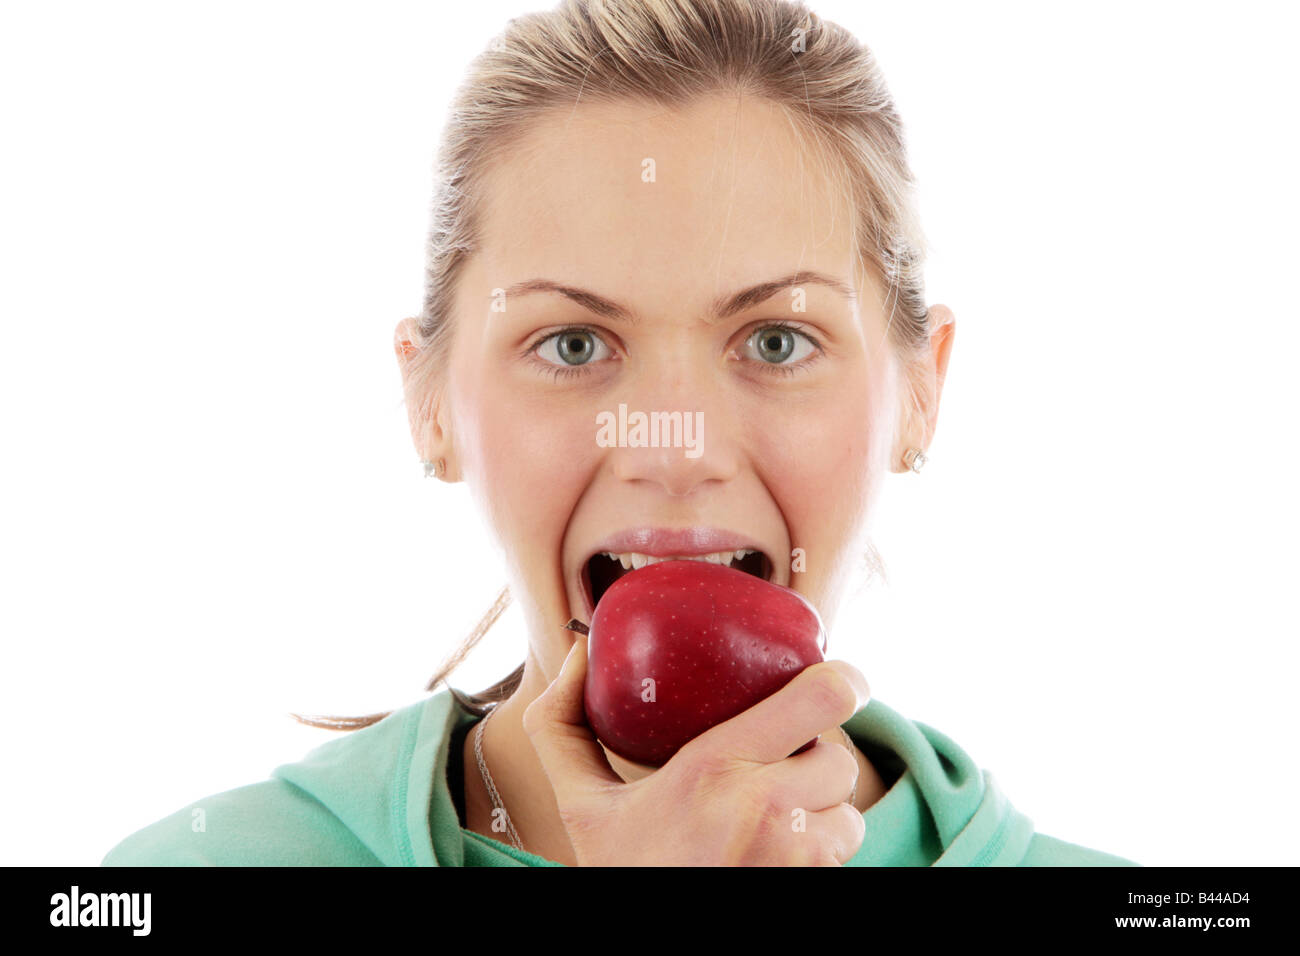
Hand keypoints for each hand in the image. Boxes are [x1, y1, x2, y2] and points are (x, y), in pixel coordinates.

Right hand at [523, 635, 869, 865]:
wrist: (641, 947)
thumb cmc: (619, 873)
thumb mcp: (582, 804)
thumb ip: (564, 726)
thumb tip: (578, 652)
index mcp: (716, 768)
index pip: (822, 699)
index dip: (843, 680)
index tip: (837, 677)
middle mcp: (769, 810)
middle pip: (838, 755)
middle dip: (811, 759)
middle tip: (771, 768)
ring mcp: (799, 859)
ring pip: (847, 810)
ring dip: (820, 809)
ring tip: (769, 819)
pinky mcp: (812, 889)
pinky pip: (841, 852)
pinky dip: (818, 849)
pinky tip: (772, 854)